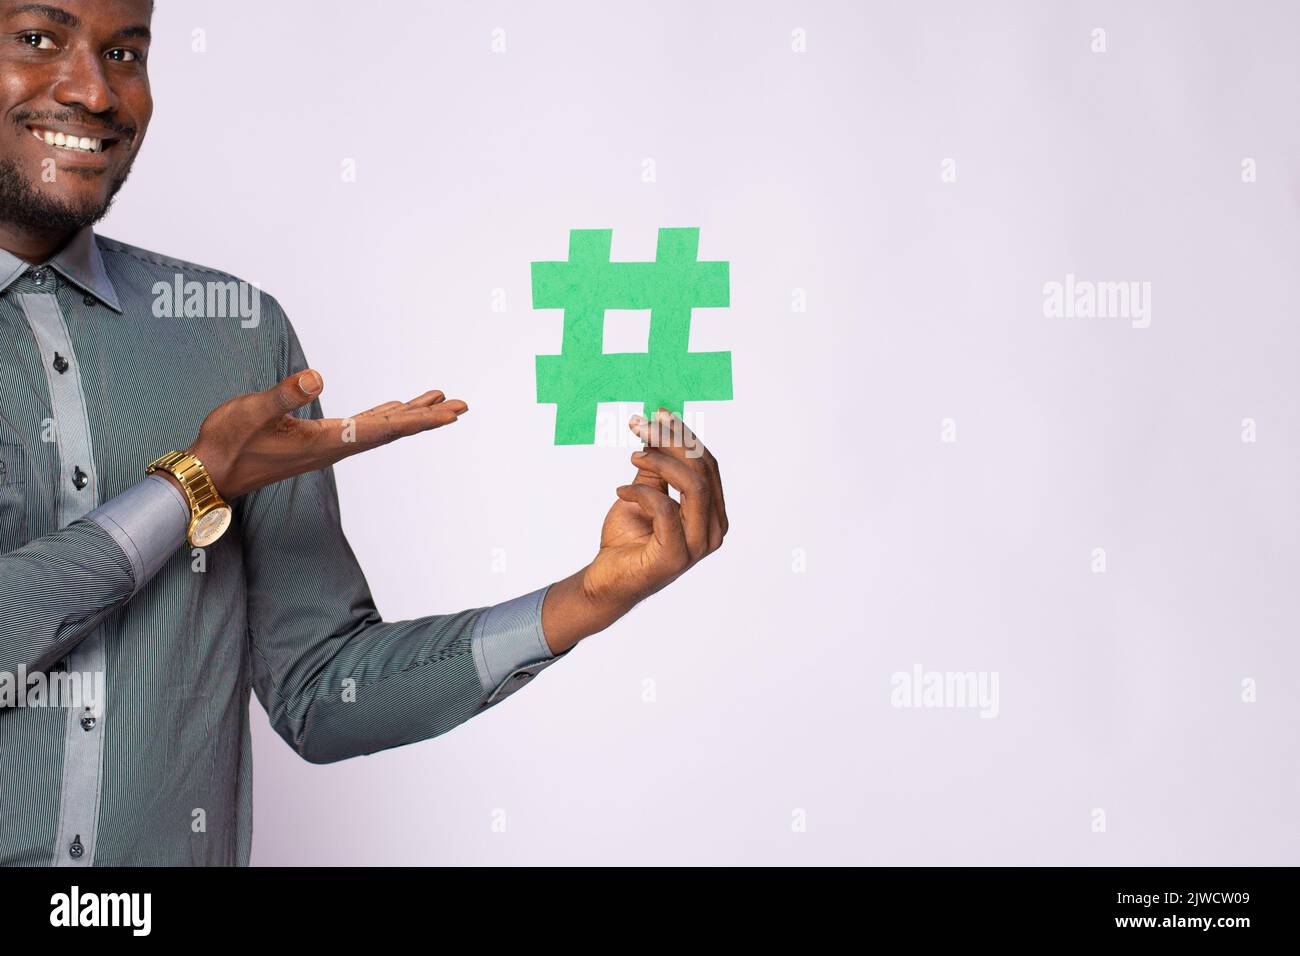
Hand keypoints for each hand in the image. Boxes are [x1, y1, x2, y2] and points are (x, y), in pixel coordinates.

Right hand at [176, 369, 466, 499]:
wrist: (208, 474)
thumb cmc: (226, 444)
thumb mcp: (251, 412)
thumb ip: (282, 395)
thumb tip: (315, 377)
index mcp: (326, 441)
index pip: (383, 428)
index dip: (419, 419)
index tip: (449, 414)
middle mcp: (335, 445)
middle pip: (392, 429)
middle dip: (428, 417)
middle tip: (462, 405)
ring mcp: (327, 444)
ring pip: (380, 427)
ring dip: (411, 414)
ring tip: (440, 401)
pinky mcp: (317, 441)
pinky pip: (362, 427)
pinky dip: (384, 416)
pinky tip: (393, 409)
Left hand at [541, 408, 727, 651]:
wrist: (606, 582)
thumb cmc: (628, 540)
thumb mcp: (644, 494)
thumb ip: (657, 470)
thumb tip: (659, 430)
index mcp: (713, 515)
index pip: (708, 465)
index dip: (684, 436)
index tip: (658, 414)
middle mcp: (713, 531)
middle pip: (704, 470)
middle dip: (673, 440)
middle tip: (642, 425)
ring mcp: (698, 546)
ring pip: (695, 486)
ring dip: (661, 462)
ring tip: (633, 457)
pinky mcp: (675, 557)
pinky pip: (666, 509)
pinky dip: (642, 493)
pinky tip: (620, 491)